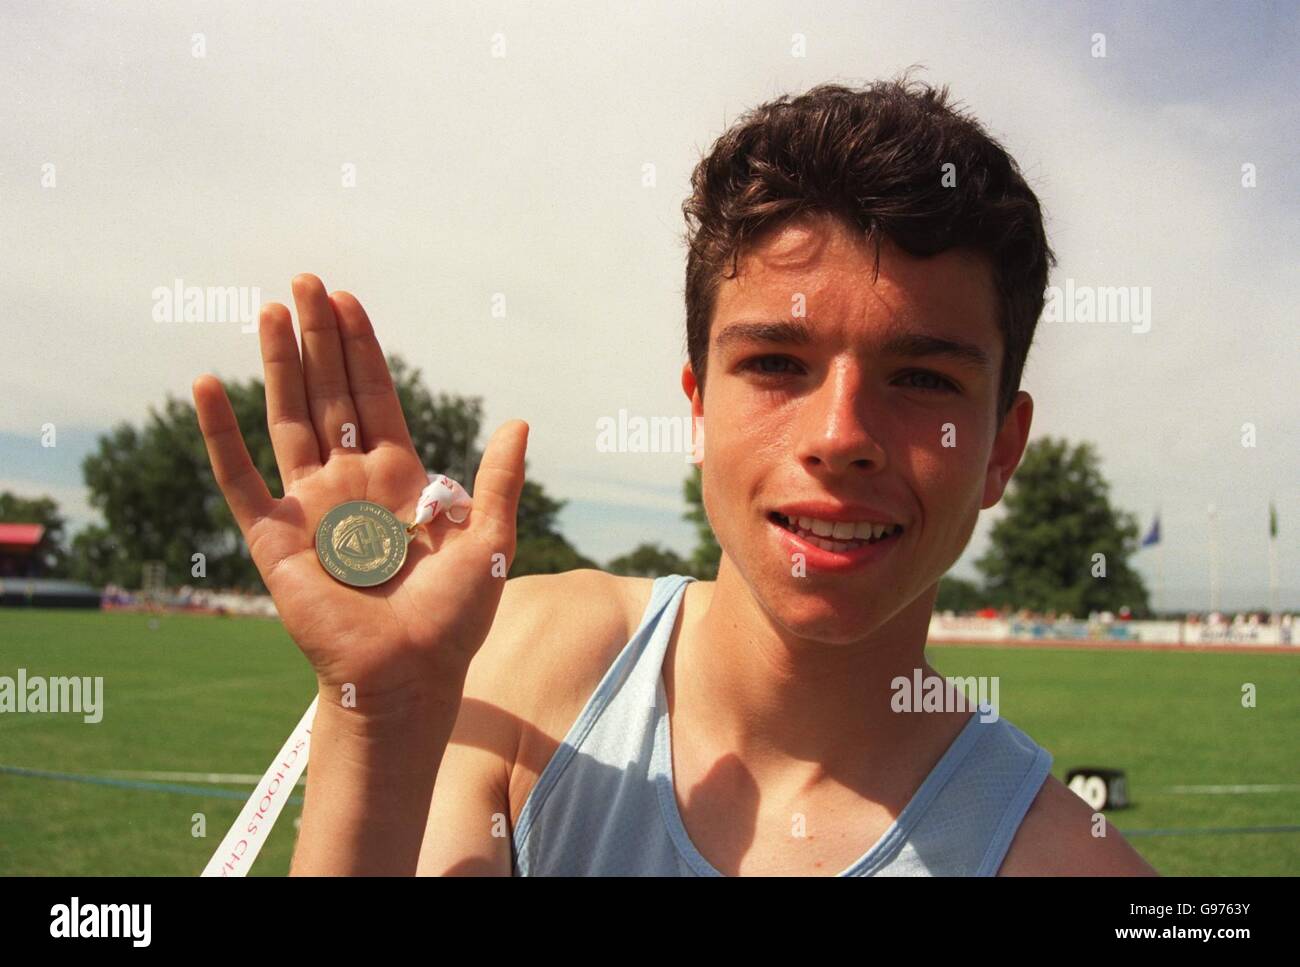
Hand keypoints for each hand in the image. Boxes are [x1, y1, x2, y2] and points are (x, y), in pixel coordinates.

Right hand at [192, 274, 527, 706]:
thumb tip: (518, 421)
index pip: (375, 396)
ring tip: (268, 310)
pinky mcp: (272, 536)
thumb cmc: (451, 618)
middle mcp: (349, 482)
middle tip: (305, 281)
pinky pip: (239, 477)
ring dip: (277, 365)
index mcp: (398, 478)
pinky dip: (220, 433)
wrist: (408, 675)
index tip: (350, 301)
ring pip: (287, 418)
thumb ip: (499, 479)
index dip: (363, 350)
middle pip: (329, 393)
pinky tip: (206, 385)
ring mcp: (307, 505)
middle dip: (319, 338)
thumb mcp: (489, 539)